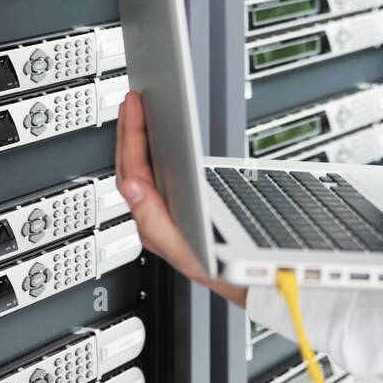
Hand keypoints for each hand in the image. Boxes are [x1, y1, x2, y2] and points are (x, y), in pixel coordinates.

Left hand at [115, 89, 246, 309]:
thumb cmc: (229, 270)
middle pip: (133, 170)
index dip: (131, 138)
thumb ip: (157, 222)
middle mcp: (156, 222)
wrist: (252, 283)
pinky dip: (154, 151)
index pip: (133, 175)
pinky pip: (158, 176)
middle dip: (130, 131)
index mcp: (155, 227)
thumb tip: (132, 186)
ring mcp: (167, 216)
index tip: (135, 107)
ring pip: (142, 171)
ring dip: (139, 139)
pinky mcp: (180, 211)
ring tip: (140, 111)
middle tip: (133, 99)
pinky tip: (160, 140)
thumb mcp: (197, 248)